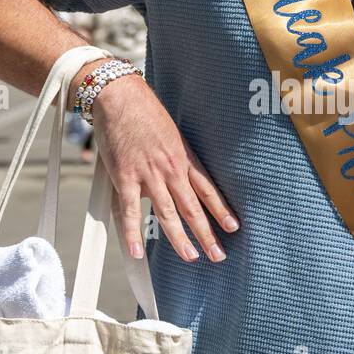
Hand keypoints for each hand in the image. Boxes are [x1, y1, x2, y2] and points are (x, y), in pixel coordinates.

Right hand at [89, 73, 239, 262]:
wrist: (120, 96)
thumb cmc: (144, 112)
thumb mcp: (171, 134)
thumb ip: (176, 157)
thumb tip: (180, 176)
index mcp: (184, 158)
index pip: (208, 190)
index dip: (221, 210)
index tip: (233, 228)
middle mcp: (171, 169)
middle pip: (192, 207)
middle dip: (207, 234)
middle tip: (218, 256)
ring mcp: (148, 174)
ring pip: (167, 213)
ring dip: (180, 239)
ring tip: (191, 257)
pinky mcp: (125, 176)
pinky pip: (129, 211)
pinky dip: (133, 232)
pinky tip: (137, 251)